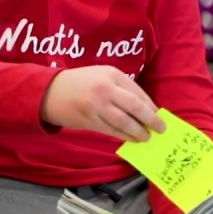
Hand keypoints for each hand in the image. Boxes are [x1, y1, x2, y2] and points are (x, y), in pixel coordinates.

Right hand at [40, 66, 163, 141]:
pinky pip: (112, 131)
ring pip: (124, 122)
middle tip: (161, 128)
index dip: (150, 105)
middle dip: (151, 119)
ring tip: (147, 137)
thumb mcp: (102, 75)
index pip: (137, 92)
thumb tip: (145, 107)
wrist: (50, 92)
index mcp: (111, 74)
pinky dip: (124, 136)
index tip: (159, 114)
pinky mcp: (90, 121)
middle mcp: (105, 89)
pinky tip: (132, 139)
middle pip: (135, 106)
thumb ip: (122, 87)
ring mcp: (97, 106)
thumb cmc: (81, 82)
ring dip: (138, 131)